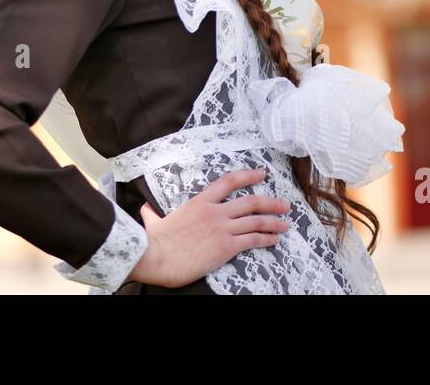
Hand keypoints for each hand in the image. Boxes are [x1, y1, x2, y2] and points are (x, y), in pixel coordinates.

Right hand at [126, 168, 289, 287]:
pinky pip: (253, 239)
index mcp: (199, 202)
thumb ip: (151, 214)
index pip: (229, 181)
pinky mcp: (226, 246)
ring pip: (256, 220)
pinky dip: (267, 238)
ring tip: (285, 223)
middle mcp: (215, 211)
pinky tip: (275, 239)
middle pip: (250, 201)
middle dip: (270, 202)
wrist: (156, 257)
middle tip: (283, 204)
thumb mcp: (153, 221)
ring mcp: (222, 228)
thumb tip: (144, 209)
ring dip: (274, 221)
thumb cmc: (154, 242)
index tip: (261, 174)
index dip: (248, 175)